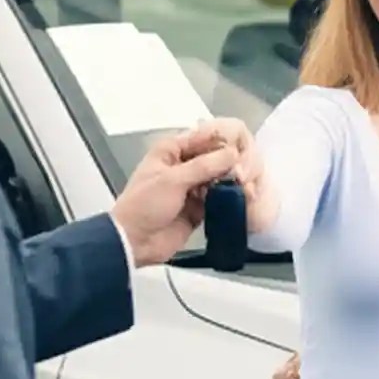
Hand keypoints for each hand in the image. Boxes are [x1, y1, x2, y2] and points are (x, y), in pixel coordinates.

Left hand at [110, 128, 239, 266]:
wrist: (134, 242)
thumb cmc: (143, 205)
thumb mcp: (172, 180)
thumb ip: (204, 166)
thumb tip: (232, 154)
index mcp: (172, 150)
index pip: (205, 137)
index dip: (224, 142)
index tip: (241, 150)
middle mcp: (184, 165)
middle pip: (216, 157)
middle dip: (231, 164)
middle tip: (242, 173)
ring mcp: (192, 187)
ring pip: (221, 178)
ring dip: (233, 182)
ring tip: (245, 187)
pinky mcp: (199, 208)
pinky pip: (220, 199)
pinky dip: (230, 199)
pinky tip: (241, 199)